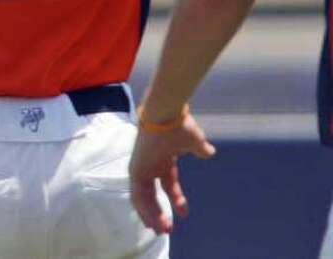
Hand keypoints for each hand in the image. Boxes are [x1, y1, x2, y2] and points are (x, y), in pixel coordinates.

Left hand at [128, 110, 215, 234]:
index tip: (183, 213)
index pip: (167, 183)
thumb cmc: (180, 125)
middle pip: (151, 193)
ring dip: (151, 214)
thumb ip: (199, 148)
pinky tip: (149, 221)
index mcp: (163, 159)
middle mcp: (150, 164)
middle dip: (158, 211)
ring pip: (142, 197)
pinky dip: (142, 208)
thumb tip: (209, 151)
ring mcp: (142, 167)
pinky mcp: (136, 169)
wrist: (166, 114)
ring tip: (160, 231)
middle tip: (167, 229)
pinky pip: (137, 194)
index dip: (175, 198)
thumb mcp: (194, 141)